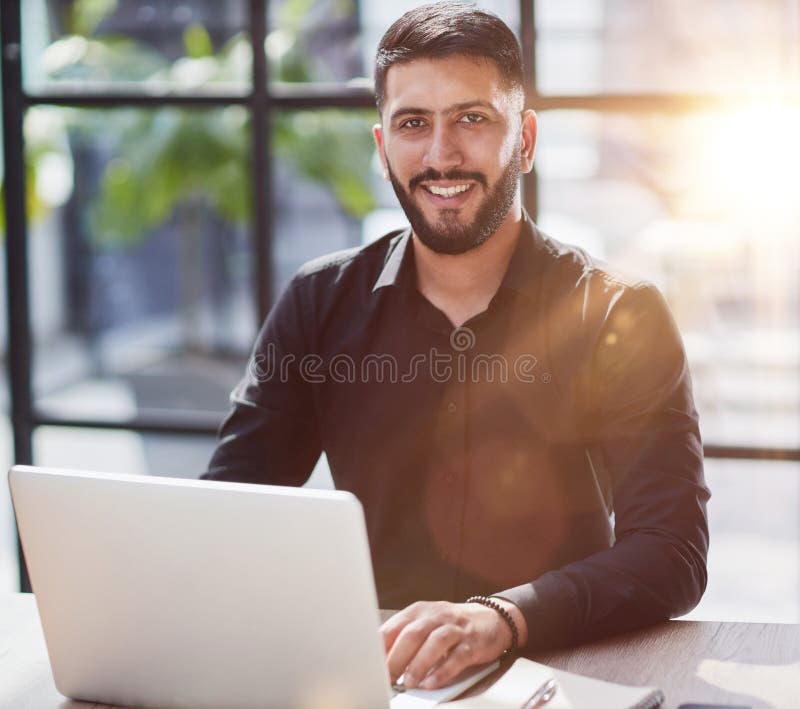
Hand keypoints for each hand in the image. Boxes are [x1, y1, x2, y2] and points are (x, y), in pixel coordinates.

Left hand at [380, 599, 526, 689]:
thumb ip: (404, 639)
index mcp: (419, 611)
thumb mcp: (425, 625)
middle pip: (413, 634)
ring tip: (410, 682)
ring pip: (435, 642)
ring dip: (420, 663)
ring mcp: (455, 628)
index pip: (394, 627)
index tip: (369, 665)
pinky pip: (457, 656)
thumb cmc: (451, 625)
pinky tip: (432, 683)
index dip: (380, 647)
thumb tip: (379, 661)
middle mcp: (436, 616)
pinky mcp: (472, 642)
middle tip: (387, 677)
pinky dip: (444, 671)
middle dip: (397, 657)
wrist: (491, 618)